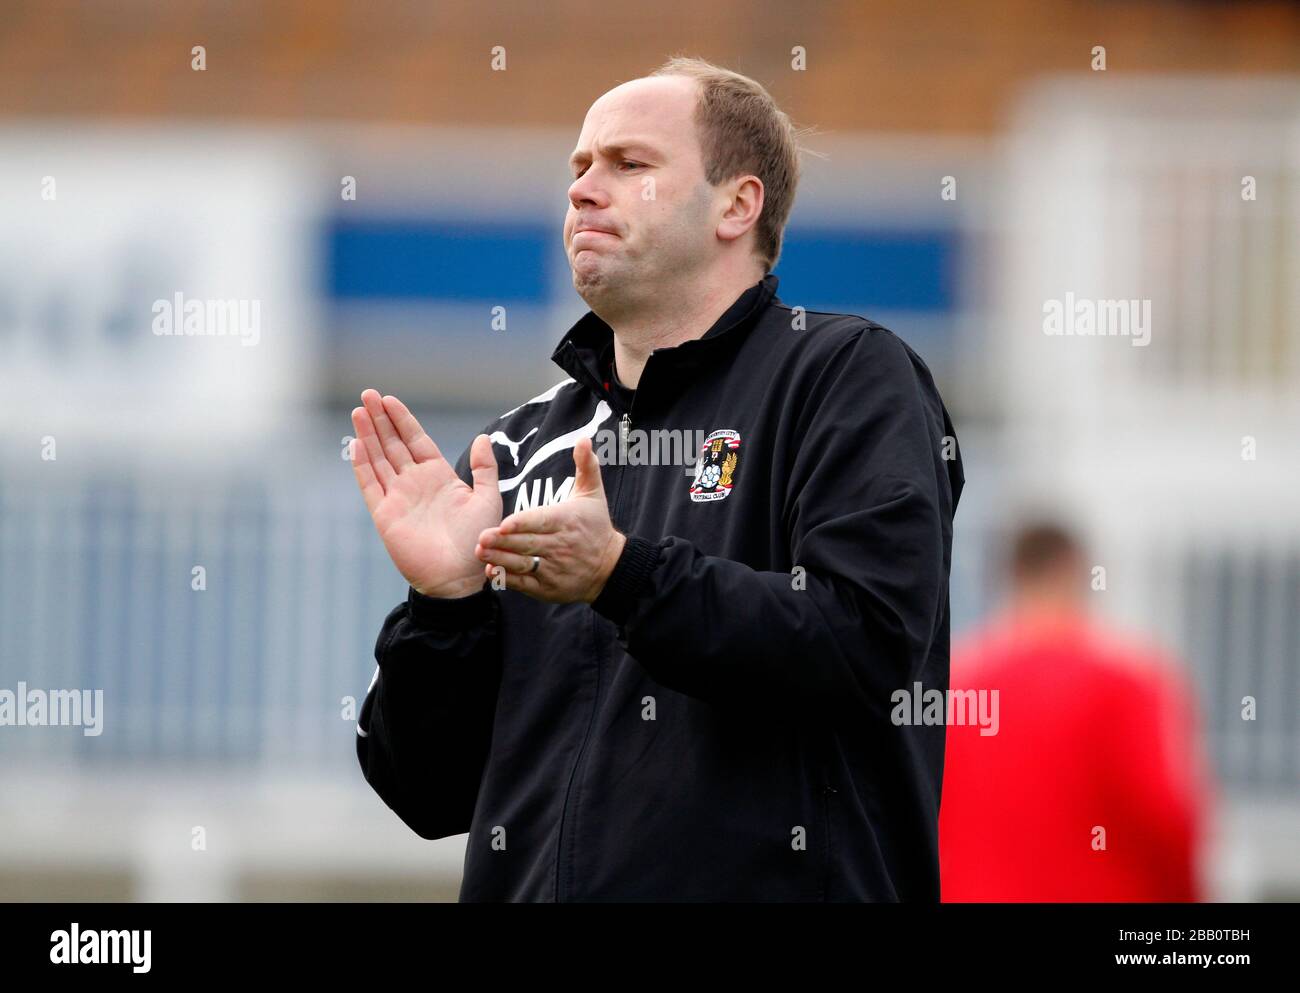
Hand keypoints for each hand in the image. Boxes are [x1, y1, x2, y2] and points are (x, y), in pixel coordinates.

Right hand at [350, 389, 501, 597]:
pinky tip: (356, 444)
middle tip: (368, 393)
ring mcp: (398, 497)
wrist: (460, 577)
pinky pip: (370, 484)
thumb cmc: (478, 540)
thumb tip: (484, 438)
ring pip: (379, 459)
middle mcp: (415, 483)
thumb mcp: (488, 498)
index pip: (415, 440)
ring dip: (368, 435)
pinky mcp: (385, 515)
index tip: (389, 399)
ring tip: (359, 410)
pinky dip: (362, 464)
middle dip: (380, 419)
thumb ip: (484, 468)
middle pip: (392, 443)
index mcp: (438, 476)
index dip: (402, 419)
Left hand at [474, 436, 624, 602]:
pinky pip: (524, 584)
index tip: (504, 523)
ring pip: (523, 564)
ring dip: (500, 559)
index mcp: (567, 521)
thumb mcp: (594, 493)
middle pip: (528, 543)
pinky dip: (508, 579)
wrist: (610, 568)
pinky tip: (491, 571)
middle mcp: (560, 546)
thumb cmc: (596, 526)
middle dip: (504, 541)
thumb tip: (584, 438)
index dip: (523, 523)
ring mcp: (553, 569)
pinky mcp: (547, 588)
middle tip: (480, 536)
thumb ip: (586, 465)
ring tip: (479, 551)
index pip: (542, 521)